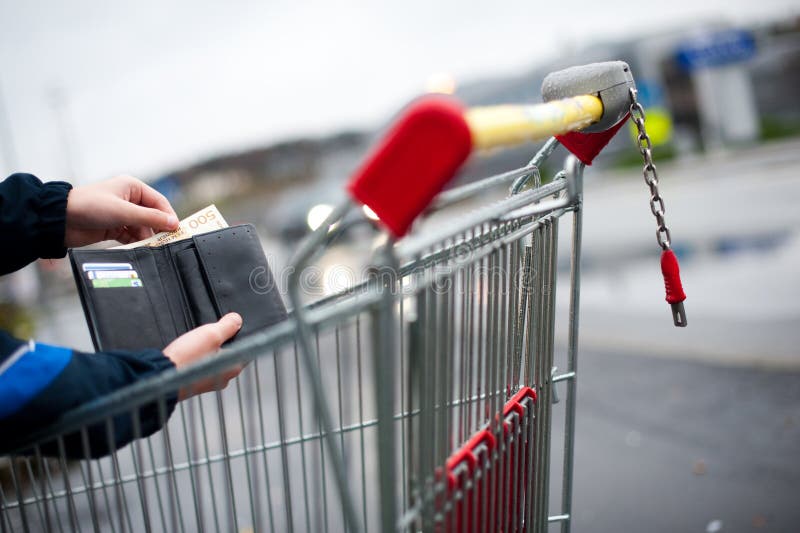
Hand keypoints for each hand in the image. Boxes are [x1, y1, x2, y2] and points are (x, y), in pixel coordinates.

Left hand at [65, 175, 179, 246]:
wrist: (59, 220)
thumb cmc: (88, 206)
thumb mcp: (123, 211)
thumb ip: (150, 218)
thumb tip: (173, 223)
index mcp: (132, 187)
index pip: (159, 202)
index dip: (168, 216)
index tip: (176, 231)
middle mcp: (128, 199)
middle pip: (152, 216)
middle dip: (158, 229)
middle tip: (167, 242)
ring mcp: (121, 214)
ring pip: (142, 227)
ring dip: (147, 238)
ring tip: (152, 248)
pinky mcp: (113, 227)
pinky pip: (131, 235)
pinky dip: (136, 242)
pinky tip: (140, 249)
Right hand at [163, 313, 243, 399]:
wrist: (160, 376)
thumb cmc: (187, 359)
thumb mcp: (211, 334)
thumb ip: (228, 326)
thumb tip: (237, 320)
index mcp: (233, 366)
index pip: (246, 349)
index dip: (240, 335)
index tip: (233, 326)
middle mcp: (224, 377)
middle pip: (229, 354)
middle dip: (222, 342)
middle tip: (211, 332)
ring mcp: (209, 382)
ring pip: (214, 360)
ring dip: (208, 350)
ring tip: (197, 341)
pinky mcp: (195, 383)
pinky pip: (201, 366)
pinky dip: (197, 358)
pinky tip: (189, 352)